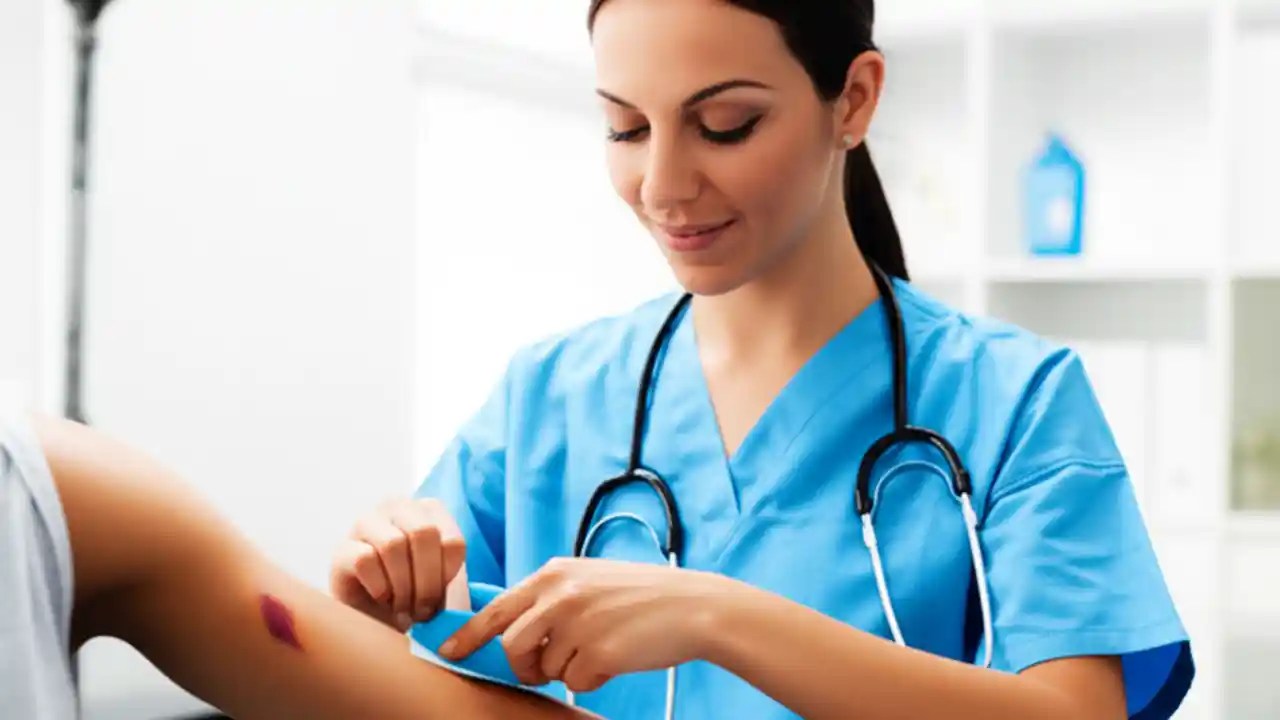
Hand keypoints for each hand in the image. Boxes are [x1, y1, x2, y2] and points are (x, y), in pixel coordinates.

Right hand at [330, 497, 468, 631]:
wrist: (375, 617)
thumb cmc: (414, 594)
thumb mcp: (442, 583)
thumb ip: (455, 579)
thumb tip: (461, 603)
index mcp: (428, 510)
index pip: (452, 540)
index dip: (448, 575)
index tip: (440, 595)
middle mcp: (397, 506)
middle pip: (424, 533)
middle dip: (427, 581)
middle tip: (421, 609)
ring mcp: (366, 523)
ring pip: (393, 544)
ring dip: (402, 586)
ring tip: (402, 606)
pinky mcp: (341, 548)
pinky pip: (365, 560)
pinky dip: (379, 587)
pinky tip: (380, 598)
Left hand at [438, 558, 730, 692]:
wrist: (694, 606)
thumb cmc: (642, 596)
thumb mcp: (589, 581)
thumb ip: (552, 597)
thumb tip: (512, 629)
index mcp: (555, 574)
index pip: (497, 607)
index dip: (468, 633)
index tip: (446, 650)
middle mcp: (560, 594)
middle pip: (511, 644)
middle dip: (523, 666)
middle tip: (542, 669)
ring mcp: (578, 623)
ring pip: (544, 667)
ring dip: (565, 669)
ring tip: (598, 650)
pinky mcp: (598, 651)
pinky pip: (575, 681)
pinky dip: (592, 678)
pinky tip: (617, 656)